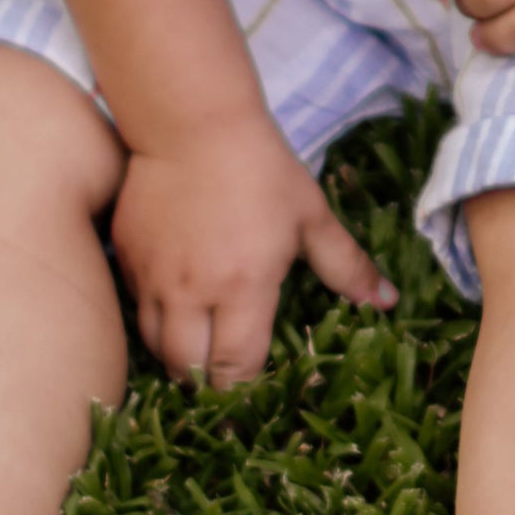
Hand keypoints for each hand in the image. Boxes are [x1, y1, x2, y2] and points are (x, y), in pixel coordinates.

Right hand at [109, 111, 395, 385]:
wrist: (194, 124)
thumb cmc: (262, 169)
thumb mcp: (311, 216)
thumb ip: (346, 265)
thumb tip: (388, 300)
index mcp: (244, 287)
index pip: (235, 369)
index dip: (244, 389)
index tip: (254, 389)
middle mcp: (192, 293)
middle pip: (187, 371)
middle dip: (206, 383)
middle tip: (222, 377)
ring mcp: (151, 279)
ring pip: (154, 347)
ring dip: (176, 357)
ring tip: (199, 349)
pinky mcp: (126, 260)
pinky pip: (134, 308)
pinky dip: (154, 319)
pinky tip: (174, 308)